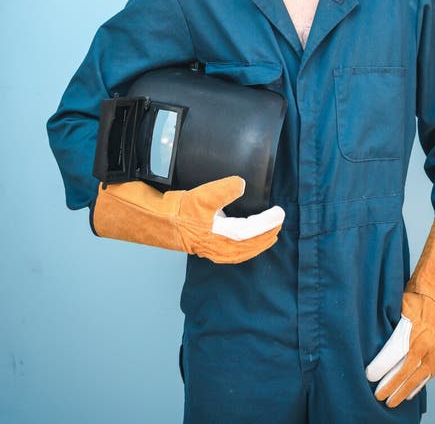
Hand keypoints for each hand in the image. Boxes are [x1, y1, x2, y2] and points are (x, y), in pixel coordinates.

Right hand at [93, 175, 285, 263]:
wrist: (152, 221)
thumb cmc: (177, 211)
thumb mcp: (202, 195)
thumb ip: (225, 190)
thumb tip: (241, 185)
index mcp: (219, 236)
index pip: (251, 232)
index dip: (267, 223)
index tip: (280, 213)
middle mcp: (216, 246)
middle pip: (248, 246)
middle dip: (265, 237)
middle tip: (279, 225)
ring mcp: (209, 247)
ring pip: (240, 251)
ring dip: (256, 244)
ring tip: (268, 234)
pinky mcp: (202, 244)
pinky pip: (230, 251)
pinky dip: (242, 248)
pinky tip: (243, 242)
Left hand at [366, 294, 434, 406]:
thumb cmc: (416, 301)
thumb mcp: (399, 305)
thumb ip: (388, 321)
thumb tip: (370, 334)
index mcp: (412, 329)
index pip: (393, 353)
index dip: (381, 366)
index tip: (369, 375)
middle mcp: (424, 344)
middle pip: (405, 370)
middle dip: (390, 385)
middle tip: (378, 395)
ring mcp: (434, 353)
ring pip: (417, 378)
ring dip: (402, 391)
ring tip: (390, 402)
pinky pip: (427, 376)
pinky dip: (417, 387)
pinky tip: (407, 394)